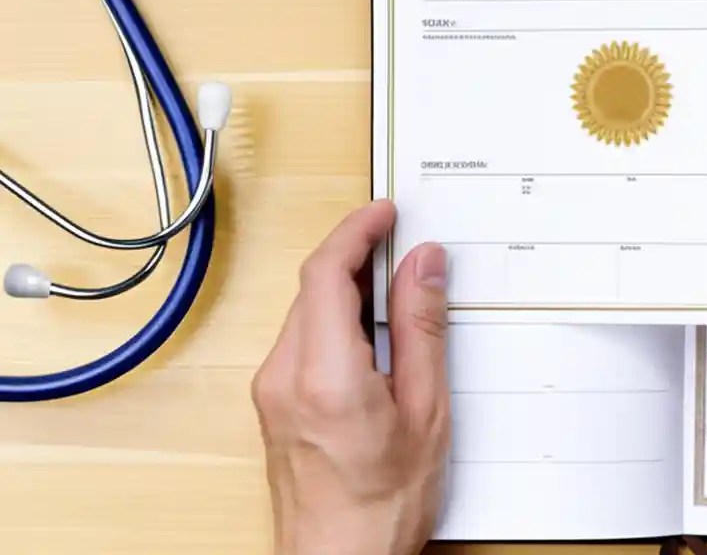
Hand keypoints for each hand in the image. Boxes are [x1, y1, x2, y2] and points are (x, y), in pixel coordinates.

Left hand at [252, 200, 449, 554]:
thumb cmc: (383, 504)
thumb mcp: (425, 409)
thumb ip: (421, 328)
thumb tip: (422, 266)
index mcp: (325, 374)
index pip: (327, 273)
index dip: (357, 231)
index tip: (386, 214)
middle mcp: (284, 376)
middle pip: (314, 287)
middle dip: (357, 257)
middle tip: (404, 249)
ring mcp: (270, 389)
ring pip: (307, 311)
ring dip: (346, 289)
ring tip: (396, 294)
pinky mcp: (271, 402)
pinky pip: (301, 339)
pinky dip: (335, 319)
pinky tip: (370, 335)